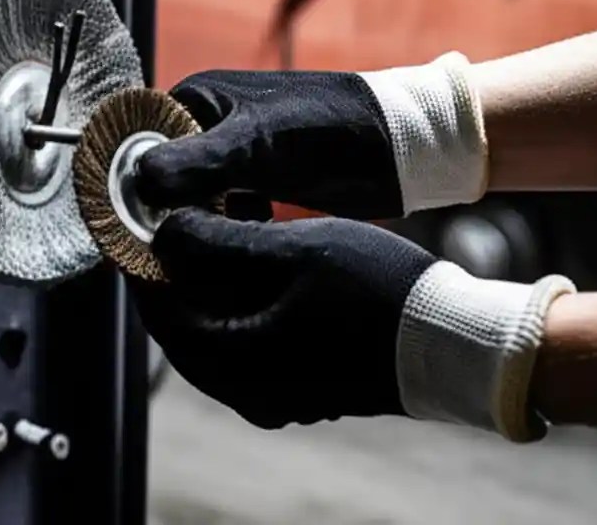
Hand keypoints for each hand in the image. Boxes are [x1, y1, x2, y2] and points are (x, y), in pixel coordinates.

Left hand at [132, 209, 432, 427]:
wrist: (453, 341)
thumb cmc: (376, 292)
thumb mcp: (291, 249)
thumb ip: (216, 241)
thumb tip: (164, 229)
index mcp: (227, 360)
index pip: (155, 302)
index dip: (145, 251)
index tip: (143, 209)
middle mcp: (239, 388)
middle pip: (183, 315)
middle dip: (185, 257)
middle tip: (192, 204)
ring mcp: (267, 392)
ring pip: (216, 322)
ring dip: (217, 269)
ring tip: (236, 210)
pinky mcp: (294, 383)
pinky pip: (247, 334)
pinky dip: (245, 292)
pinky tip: (266, 247)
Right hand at [136, 53, 487, 218]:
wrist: (398, 148)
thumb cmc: (330, 126)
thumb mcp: (258, 142)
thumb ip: (197, 161)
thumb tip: (137, 181)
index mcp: (195, 99)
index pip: (136, 140)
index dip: (124, 180)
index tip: (122, 222)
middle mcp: (204, 127)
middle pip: (156, 178)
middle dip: (159, 213)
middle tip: (164, 252)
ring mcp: (228, 160)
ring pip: (186, 202)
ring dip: (192, 228)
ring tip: (199, 256)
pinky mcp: (252, 188)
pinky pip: (218, 217)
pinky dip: (221, 235)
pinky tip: (234, 253)